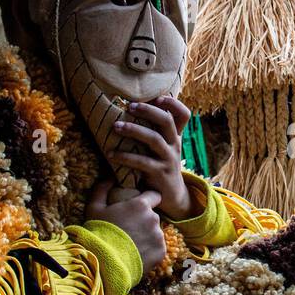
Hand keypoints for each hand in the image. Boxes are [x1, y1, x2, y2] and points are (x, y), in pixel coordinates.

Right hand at [86, 183, 165, 272]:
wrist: (103, 263)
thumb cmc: (97, 232)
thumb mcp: (94, 208)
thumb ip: (102, 189)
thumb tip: (109, 177)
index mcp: (140, 205)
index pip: (154, 195)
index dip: (148, 199)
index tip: (139, 206)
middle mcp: (153, 219)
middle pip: (152, 216)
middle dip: (144, 220)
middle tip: (128, 230)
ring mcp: (158, 237)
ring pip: (155, 233)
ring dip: (146, 236)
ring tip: (130, 245)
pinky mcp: (160, 253)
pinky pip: (157, 248)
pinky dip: (149, 251)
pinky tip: (135, 254)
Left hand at [108, 96, 200, 220]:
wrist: (171, 197)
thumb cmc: (160, 167)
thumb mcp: (162, 149)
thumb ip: (153, 132)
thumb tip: (130, 110)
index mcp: (175, 137)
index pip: (183, 115)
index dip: (173, 103)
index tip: (156, 97)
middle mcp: (175, 145)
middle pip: (166, 121)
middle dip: (147, 110)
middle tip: (129, 106)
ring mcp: (169, 159)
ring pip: (154, 139)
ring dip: (133, 130)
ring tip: (116, 127)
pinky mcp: (160, 174)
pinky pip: (142, 162)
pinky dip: (125, 156)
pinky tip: (111, 154)